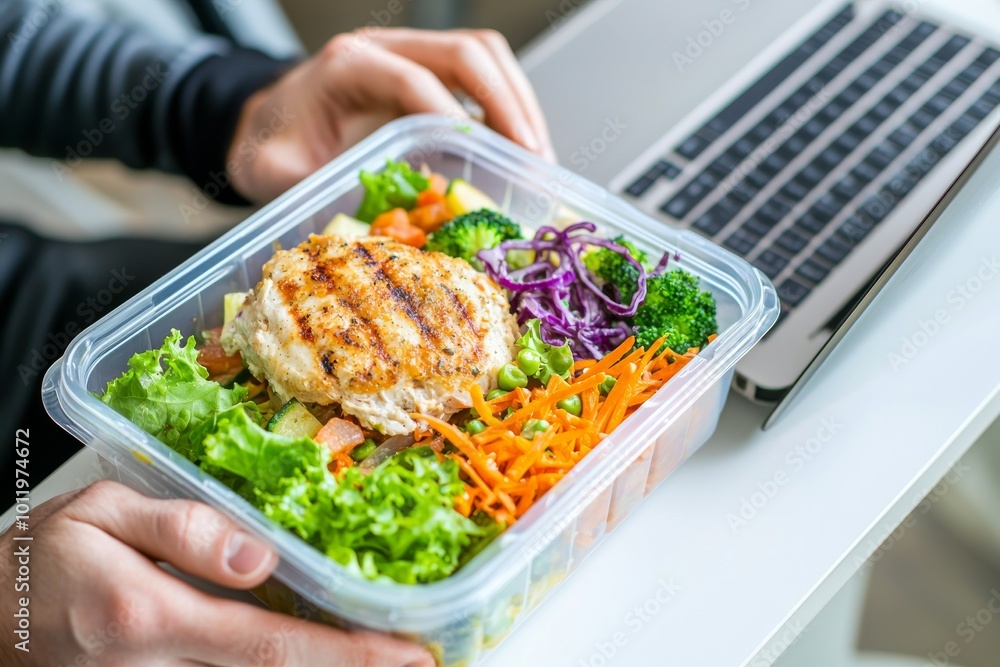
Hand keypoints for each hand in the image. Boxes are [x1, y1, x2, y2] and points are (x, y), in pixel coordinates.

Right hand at [0, 481, 433, 666]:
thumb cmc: (43, 560)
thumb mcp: (100, 513)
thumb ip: (183, 532)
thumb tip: (261, 556)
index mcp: (156, 620)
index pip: (275, 648)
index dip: (351, 657)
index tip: (412, 658)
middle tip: (422, 658)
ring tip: (388, 654)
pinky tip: (325, 651)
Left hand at [228, 28, 554, 202]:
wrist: (267, 123)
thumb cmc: (272, 144)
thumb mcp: (271, 171)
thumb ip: (306, 188)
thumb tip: (356, 217)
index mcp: (349, 66)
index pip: (418, 80)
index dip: (462, 116)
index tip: (495, 159)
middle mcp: (385, 49)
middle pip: (468, 53)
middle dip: (510, 104)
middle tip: (534, 158)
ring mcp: (409, 55)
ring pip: (484, 57)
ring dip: (519, 102)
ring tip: (538, 157)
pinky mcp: (427, 72)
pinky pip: (480, 77)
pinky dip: (507, 108)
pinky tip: (518, 150)